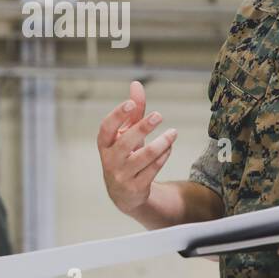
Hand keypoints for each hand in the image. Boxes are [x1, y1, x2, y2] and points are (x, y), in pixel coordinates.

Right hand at [96, 81, 177, 215]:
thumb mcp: (126, 133)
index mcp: (104, 144)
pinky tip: (169, 147)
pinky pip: (154, 168)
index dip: (117, 115)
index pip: (106, 128)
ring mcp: (123, 175)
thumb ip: (133, 111)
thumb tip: (136, 84)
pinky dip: (164, 155)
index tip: (130, 103)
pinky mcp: (137, 187)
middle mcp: (110, 160)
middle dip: (143, 127)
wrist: (124, 193)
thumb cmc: (125, 155)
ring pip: (145, 156)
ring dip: (162, 142)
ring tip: (173, 133)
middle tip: (158, 115)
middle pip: (127, 142)